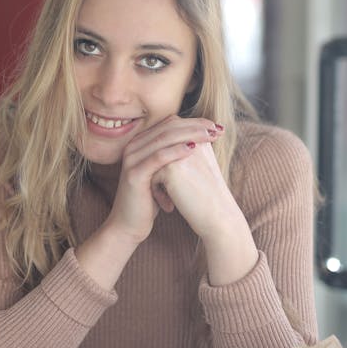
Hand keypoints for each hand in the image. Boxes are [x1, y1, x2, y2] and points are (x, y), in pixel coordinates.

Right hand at [104, 115, 222, 245]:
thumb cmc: (150, 200)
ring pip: (164, 139)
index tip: (215, 125)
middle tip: (217, 128)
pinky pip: (158, 157)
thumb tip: (199, 142)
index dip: (193, 122)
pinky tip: (193, 149)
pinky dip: (176, 151)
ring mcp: (131, 159)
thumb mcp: (163, 174)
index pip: (169, 124)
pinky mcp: (134, 174)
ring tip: (210, 136)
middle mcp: (133, 147)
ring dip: (190, 135)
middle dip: (195, 126)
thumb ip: (174, 156)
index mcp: (140, 143)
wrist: (129, 225)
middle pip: (168, 128)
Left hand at [153, 128, 259, 284]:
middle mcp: (193, 141)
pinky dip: (154, 190)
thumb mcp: (199, 178)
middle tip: (158, 190)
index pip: (171, 136)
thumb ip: (187, 161)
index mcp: (202, 140)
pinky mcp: (171, 166)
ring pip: (153, 159)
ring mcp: (182, 151)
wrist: (220, 223)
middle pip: (159, 146)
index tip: (166, 180)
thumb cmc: (212, 206)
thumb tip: (169, 163)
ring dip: (153, 178)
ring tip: (162, 202)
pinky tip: (165, 209)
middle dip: (155, 165)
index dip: (164, 157)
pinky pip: (151, 171)